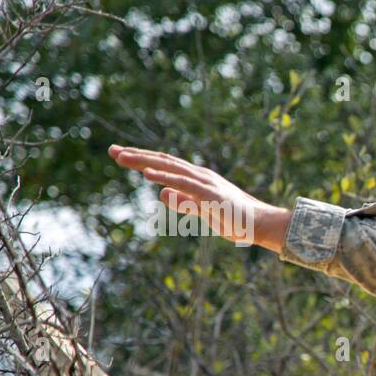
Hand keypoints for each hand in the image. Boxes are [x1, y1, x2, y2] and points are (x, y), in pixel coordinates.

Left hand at [108, 144, 291, 252]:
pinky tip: (148, 174)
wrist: (263, 225)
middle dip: (137, 155)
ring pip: (171, 168)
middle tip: (112, 150)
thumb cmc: (236, 219)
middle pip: (164, 162)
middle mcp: (200, 176)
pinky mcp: (212, 196)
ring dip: (146, 162)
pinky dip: (166, 178)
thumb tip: (161, 193)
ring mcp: (206, 184)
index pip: (166, 165)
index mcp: (198, 179)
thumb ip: (183, 202)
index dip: (143, 158)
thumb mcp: (203, 211)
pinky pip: (185, 184)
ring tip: (122, 157)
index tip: (121, 155)